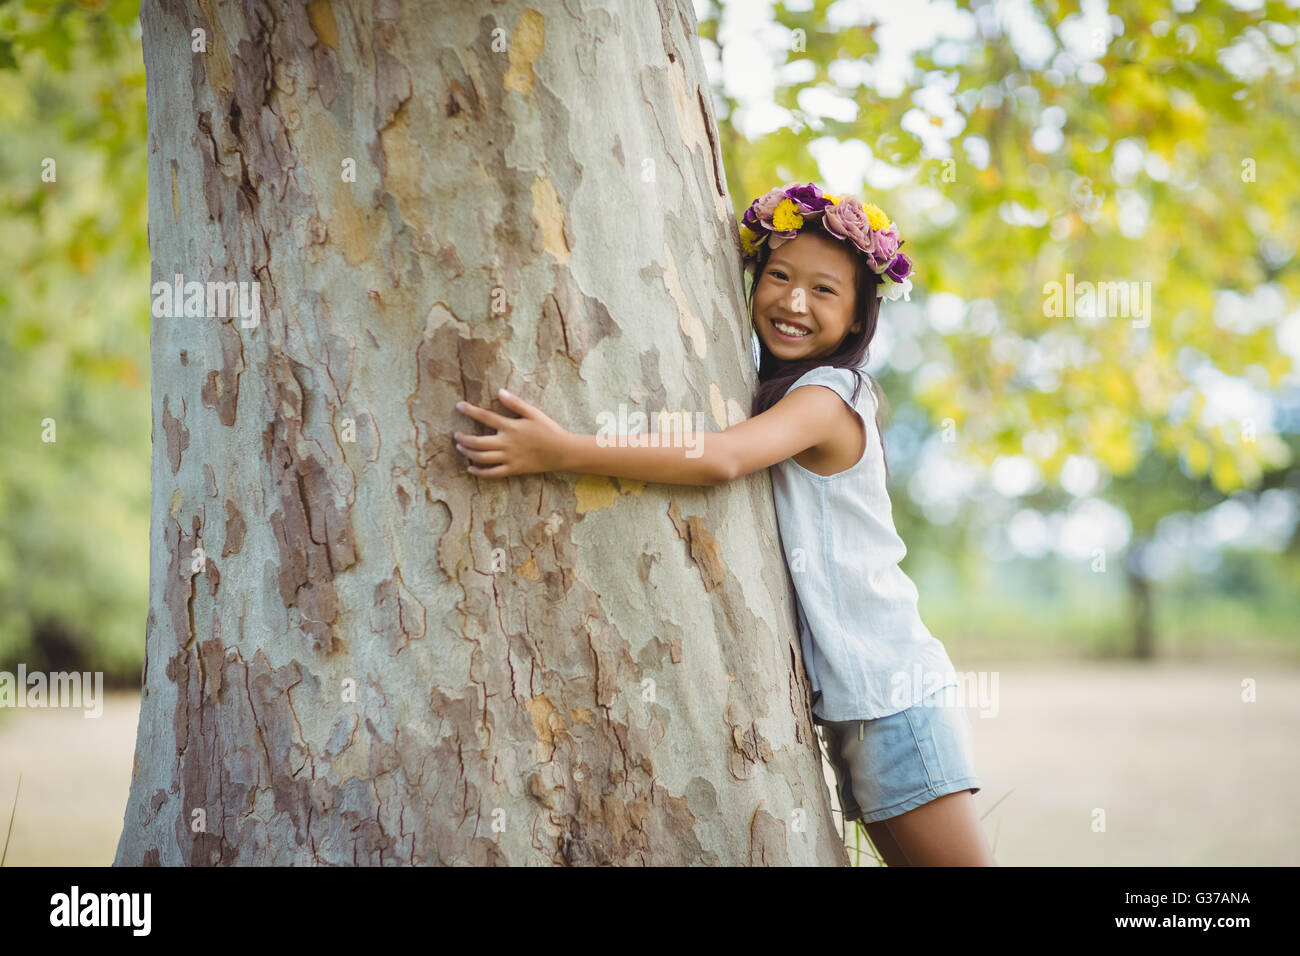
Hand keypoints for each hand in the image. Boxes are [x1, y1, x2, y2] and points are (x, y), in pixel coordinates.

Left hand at [453, 388, 571, 477]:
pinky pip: (492, 473)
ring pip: (482, 457)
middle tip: (456, 435)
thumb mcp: (534, 413)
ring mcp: (509, 458)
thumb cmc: (548, 430)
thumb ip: (515, 403)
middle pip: (478, 442)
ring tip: (460, 447)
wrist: (562, 452)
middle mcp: (507, 443)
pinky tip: (470, 468)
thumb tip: (500, 391)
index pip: (486, 417)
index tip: (459, 406)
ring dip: (468, 452)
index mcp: (511, 427)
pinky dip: (479, 472)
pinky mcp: (513, 469)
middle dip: (463, 438)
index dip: (470, 411)